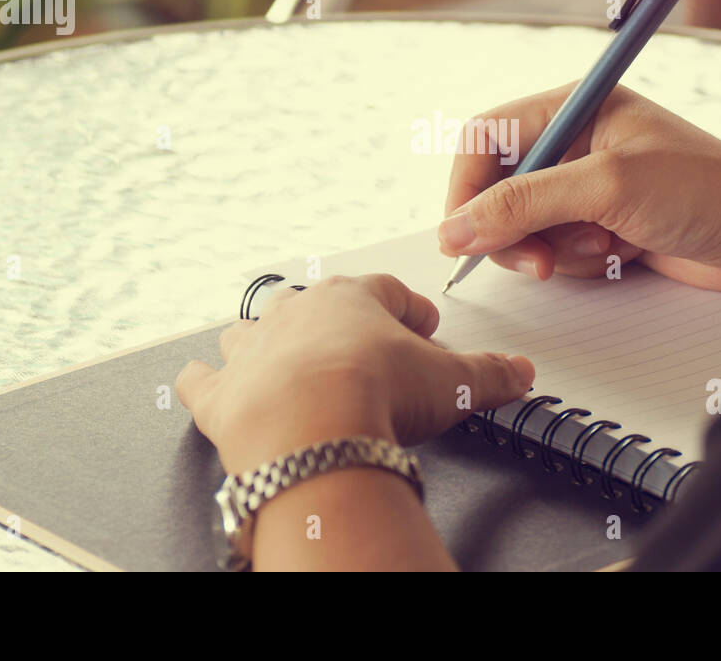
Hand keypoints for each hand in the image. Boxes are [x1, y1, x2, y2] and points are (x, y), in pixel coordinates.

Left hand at [176, 274, 534, 475]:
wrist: (315, 429)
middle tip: (360, 351)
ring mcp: (252, 352)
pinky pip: (199, 378)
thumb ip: (491, 373)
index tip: (423, 323)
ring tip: (284, 362)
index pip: (386, 291)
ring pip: (249, 331)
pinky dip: (201, 381)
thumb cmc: (377, 391)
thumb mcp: (453, 381)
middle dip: (335, 324)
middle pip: (315, 306)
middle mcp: (296, 315)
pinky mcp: (220, 396)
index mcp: (352, 299)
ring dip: (264, 343)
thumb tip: (521, 371)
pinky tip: (206, 382)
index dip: (408, 308)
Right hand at [439, 83, 720, 292]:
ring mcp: (588, 185)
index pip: (485, 138)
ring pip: (526, 226)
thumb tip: (455, 228)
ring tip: (605, 248)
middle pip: (498, 187)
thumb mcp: (608, 188)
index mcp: (574, 105)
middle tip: (539, 262)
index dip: (466, 187)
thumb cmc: (707, 192)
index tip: (464, 236)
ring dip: (556, 249)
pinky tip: (622, 255)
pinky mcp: (603, 223)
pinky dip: (580, 261)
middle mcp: (575, 141)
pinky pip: (558, 249)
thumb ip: (525, 204)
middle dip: (515, 230)